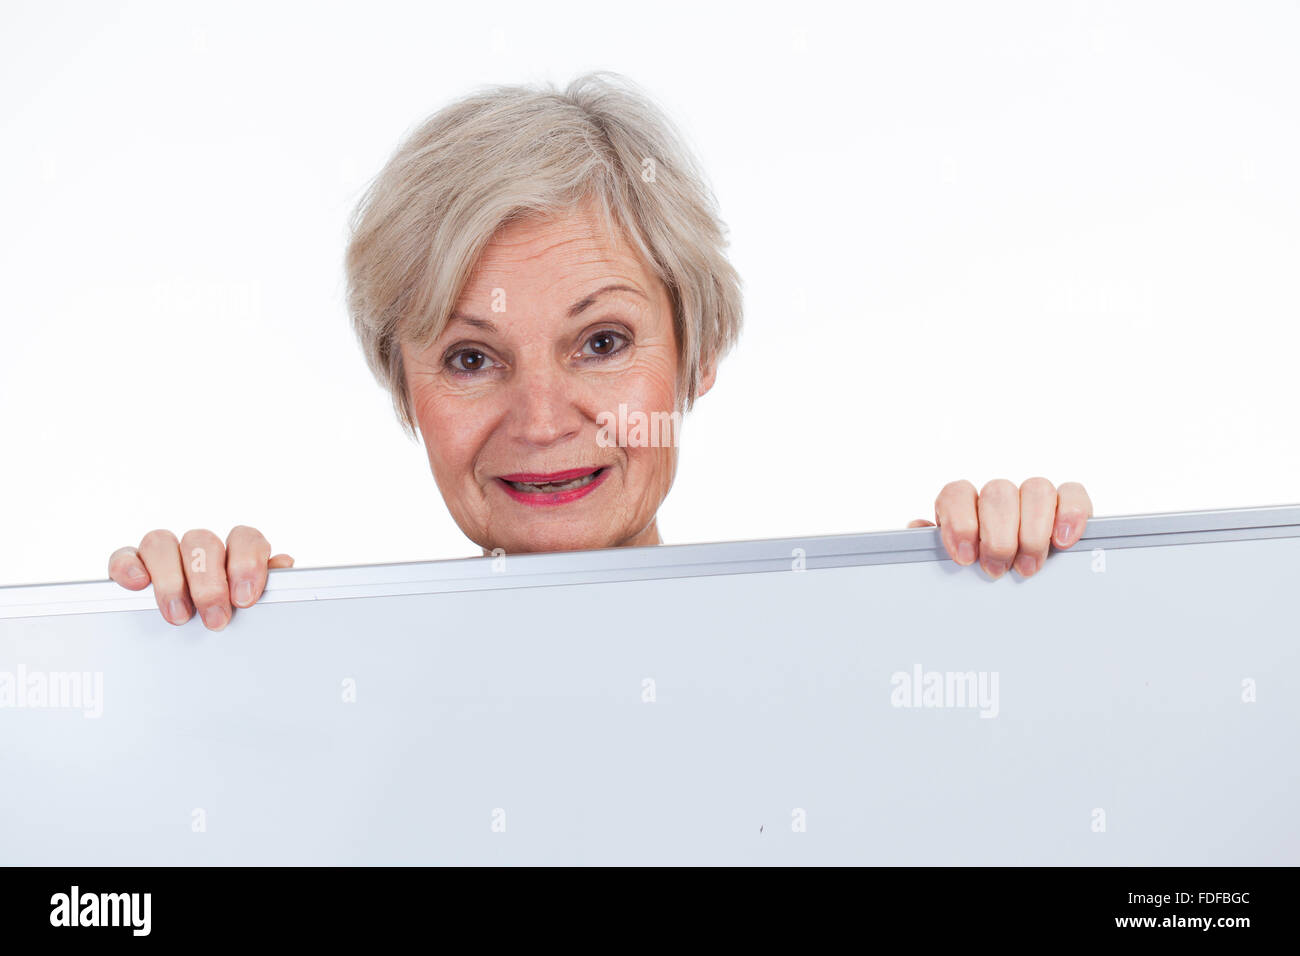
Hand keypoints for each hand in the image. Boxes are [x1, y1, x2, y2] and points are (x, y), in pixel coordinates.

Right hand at [107, 526, 293, 629]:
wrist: (198, 645)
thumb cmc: (231, 619)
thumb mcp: (255, 608)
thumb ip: (270, 586)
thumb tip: (283, 565)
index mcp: (235, 552)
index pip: (245, 538)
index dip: (246, 564)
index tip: (246, 598)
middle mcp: (200, 548)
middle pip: (201, 541)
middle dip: (209, 583)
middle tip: (215, 619)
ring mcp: (164, 554)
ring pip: (161, 542)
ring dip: (171, 580)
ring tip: (179, 615)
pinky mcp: (131, 566)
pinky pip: (124, 555)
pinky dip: (128, 567)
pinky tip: (139, 585)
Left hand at [907, 478, 1091, 578]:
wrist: (1011, 583)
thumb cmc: (976, 574)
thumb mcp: (951, 565)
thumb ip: (930, 547)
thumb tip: (918, 529)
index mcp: (963, 506)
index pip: (957, 493)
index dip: (960, 522)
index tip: (964, 557)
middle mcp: (997, 497)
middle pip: (998, 493)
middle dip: (998, 536)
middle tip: (996, 569)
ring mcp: (1033, 498)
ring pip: (1036, 489)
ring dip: (1032, 531)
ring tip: (1027, 566)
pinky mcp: (1067, 506)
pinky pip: (1072, 493)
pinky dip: (1069, 514)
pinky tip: (1062, 541)